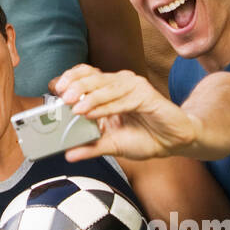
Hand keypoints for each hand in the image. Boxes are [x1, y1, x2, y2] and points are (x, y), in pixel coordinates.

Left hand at [51, 64, 196, 160]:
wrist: (174, 143)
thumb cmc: (145, 138)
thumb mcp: (112, 145)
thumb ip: (91, 147)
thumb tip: (68, 155)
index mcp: (108, 89)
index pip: (85, 74)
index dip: (70, 78)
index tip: (56, 89)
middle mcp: (119, 83)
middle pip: (92, 77)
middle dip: (76, 87)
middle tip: (63, 99)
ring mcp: (133, 86)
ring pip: (106, 87)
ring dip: (89, 98)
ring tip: (75, 109)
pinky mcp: (146, 94)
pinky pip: (123, 99)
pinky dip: (106, 107)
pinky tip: (93, 114)